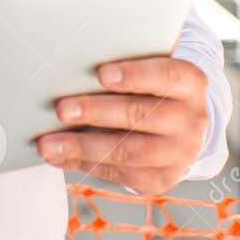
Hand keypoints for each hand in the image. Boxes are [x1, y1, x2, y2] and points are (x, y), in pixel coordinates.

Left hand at [35, 56, 209, 195]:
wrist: (178, 127)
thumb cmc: (150, 88)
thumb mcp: (147, 68)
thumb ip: (121, 63)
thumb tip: (72, 60)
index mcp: (190, 83)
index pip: (166, 75)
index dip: (134, 74)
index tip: (101, 74)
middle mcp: (191, 120)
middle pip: (141, 115)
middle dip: (97, 112)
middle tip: (62, 109)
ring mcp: (179, 153)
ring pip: (129, 152)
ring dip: (83, 147)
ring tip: (48, 143)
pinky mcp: (161, 179)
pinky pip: (120, 174)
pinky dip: (84, 164)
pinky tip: (58, 156)